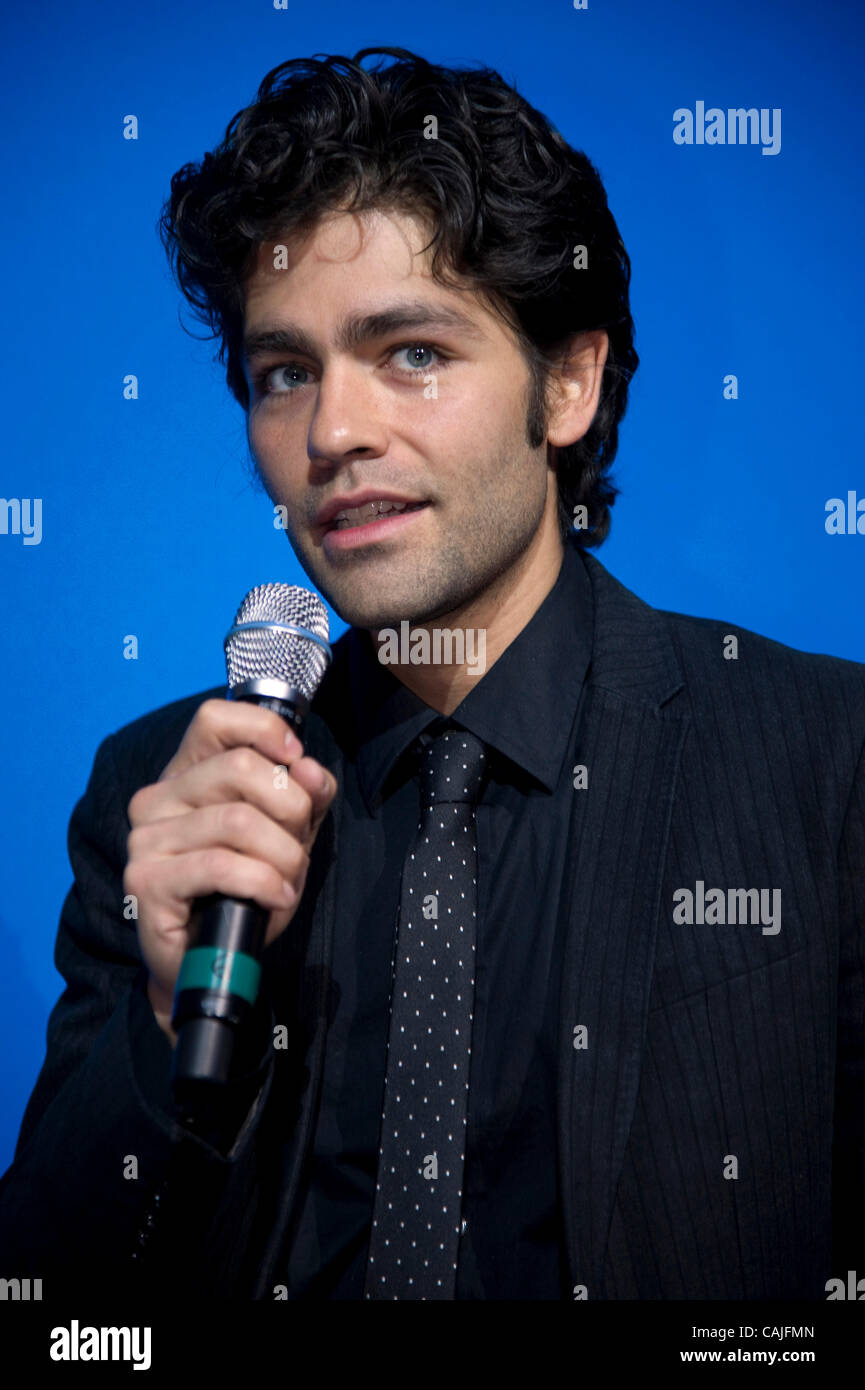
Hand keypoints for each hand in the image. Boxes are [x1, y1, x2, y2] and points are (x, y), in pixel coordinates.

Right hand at [123, 699, 335, 1039]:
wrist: (210, 960)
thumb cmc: (245, 890)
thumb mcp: (287, 834)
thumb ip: (304, 795)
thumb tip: (308, 769)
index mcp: (187, 775)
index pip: (215, 719)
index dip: (264, 729)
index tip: (296, 761)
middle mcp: (157, 798)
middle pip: (241, 767)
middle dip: (291, 808)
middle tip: (297, 847)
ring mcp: (146, 839)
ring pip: (239, 820)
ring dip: (283, 855)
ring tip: (287, 880)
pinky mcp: (146, 880)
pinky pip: (222, 865)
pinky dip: (264, 881)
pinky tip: (276, 897)